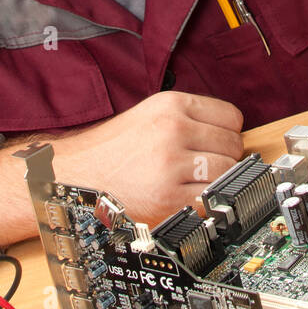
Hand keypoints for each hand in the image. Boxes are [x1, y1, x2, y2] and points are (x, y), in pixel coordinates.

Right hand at [0, 91, 244, 244]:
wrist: (75, 176)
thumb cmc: (111, 149)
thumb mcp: (148, 116)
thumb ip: (189, 119)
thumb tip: (232, 135)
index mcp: (170, 106)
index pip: (232, 116)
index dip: (228, 133)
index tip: (219, 144)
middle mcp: (173, 130)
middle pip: (233, 145)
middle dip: (225, 158)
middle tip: (205, 167)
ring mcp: (171, 165)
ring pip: (227, 172)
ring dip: (218, 181)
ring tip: (196, 183)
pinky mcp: (169, 198)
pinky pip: (211, 199)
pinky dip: (206, 202)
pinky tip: (189, 198)